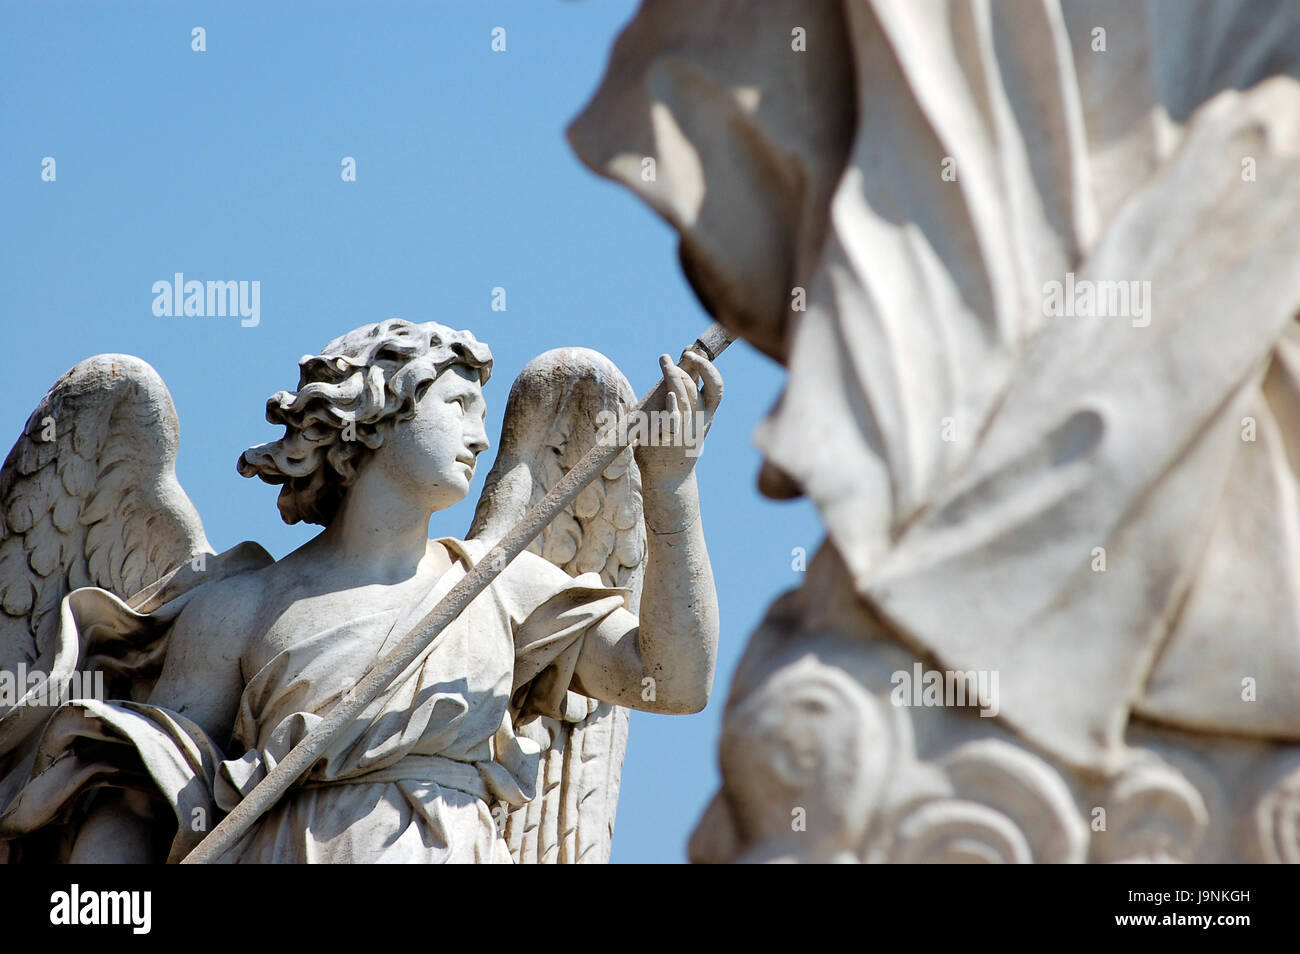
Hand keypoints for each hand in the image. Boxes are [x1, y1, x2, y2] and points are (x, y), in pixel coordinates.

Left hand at [634, 349, 722, 483]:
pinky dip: (673, 407)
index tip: (691, 352)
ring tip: (664, 361)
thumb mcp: (686, 420)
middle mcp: (700, 421)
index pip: (716, 387)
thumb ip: (685, 398)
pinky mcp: (671, 441)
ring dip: (675, 376)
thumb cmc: (674, 446)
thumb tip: (682, 369)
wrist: (669, 479)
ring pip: (686, 399)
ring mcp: (686, 431)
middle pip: (702, 387)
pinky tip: (669, 394)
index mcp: (707, 415)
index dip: (707, 366)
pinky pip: (675, 422)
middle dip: (690, 366)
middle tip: (674, 352)